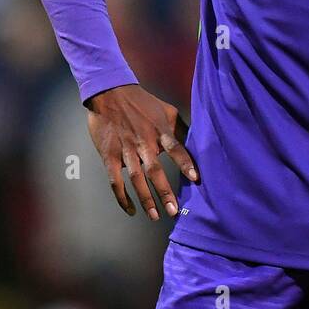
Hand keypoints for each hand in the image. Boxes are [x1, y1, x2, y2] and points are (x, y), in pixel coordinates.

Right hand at [84, 83, 197, 220]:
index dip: (185, 163)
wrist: (110, 93)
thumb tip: (199, 141)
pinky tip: (130, 210)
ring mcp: (125, 150)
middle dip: (164, 192)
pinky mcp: (109, 155)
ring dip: (145, 199)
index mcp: (159, 131)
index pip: (175, 148)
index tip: (196, 178)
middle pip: (155, 170)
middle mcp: (143, 142)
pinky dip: (122, 197)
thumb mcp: (166, 110)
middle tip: (173, 211)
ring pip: (136, 179)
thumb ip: (180, 128)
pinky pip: (115, 180)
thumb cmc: (142, 102)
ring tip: (154, 216)